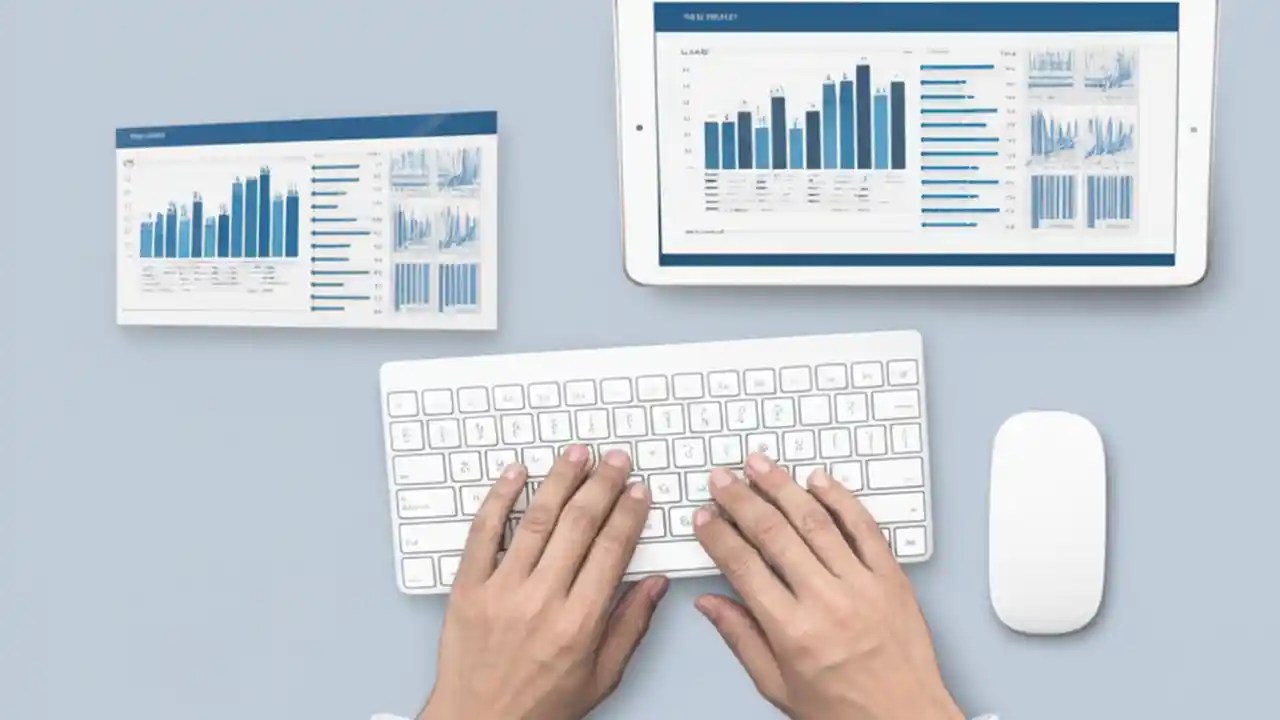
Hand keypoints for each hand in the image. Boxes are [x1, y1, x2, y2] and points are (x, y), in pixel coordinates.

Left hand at [421, 446, 668, 719]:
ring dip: (559, 480)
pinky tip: (515, 474)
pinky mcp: (467, 589)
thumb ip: (630, 627)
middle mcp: (541, 601)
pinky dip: (499, 499)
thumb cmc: (539, 706)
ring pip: (536, 521)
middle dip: (602, 485)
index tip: (639, 491)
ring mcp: (500, 591)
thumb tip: (654, 584)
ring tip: (576, 454)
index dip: (629, 513)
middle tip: (615, 461)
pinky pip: (482, 533)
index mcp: (579, 624)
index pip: (611, 550)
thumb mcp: (601, 677)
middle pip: (578, 525)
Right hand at [692, 454, 962, 719]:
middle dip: (741, 500)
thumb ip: (741, 639)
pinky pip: (864, 528)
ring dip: (783, 487)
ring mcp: (862, 586)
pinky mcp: (891, 579)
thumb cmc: (846, 712)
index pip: (743, 566)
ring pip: (816, 521)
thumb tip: (709, 603)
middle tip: (722, 479)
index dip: (718, 535)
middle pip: (773, 534)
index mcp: (792, 631)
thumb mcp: (778, 686)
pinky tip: (819, 481)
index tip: (704, 517)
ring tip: (760, 465)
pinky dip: (841, 499)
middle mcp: (826, 602)